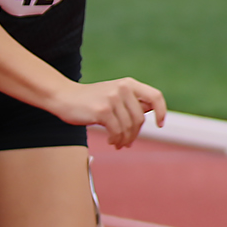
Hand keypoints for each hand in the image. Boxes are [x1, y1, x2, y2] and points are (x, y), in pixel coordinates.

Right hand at [50, 77, 165, 149]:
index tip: (160, 124)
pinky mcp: (102, 110)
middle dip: (134, 134)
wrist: (64, 96)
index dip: (162, 111)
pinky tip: (110, 141)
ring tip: (117, 143)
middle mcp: (122, 88)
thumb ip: (132, 101)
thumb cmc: (90, 99)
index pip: (155, 96)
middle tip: (127, 143)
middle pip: (140, 118)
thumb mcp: (114, 95)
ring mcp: (112, 98)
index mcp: (128, 83)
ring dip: (124, 140)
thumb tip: (153, 111)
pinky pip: (117, 132)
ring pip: (128, 127)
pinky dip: (115, 140)